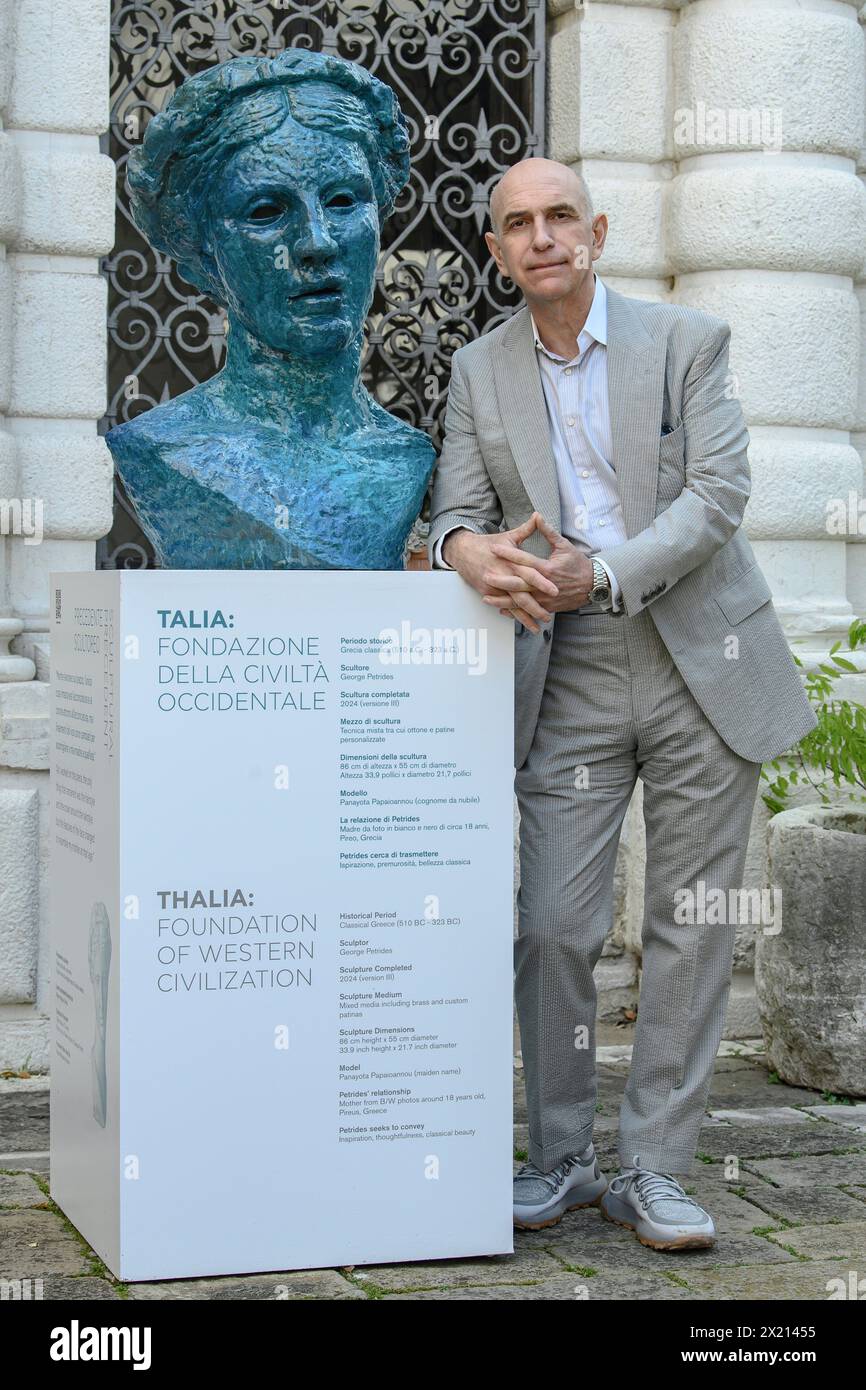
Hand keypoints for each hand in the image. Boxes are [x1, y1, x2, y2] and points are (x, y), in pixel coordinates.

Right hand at [442, 515, 559, 633]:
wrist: (463, 551)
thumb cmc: (488, 544)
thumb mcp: (508, 536)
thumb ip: (526, 530)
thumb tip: (538, 517)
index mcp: (510, 560)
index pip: (529, 573)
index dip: (542, 582)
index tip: (555, 590)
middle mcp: (502, 574)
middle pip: (522, 593)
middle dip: (536, 605)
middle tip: (549, 615)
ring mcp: (494, 585)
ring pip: (513, 604)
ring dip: (527, 615)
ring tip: (540, 624)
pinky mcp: (487, 592)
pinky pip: (503, 606)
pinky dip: (514, 615)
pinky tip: (524, 623)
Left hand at [484, 512, 593, 615]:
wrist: (593, 585)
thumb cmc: (578, 564)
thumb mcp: (564, 545)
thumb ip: (547, 531)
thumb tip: (536, 515)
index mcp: (547, 568)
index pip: (524, 560)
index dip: (508, 553)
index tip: (494, 548)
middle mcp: (544, 585)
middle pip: (518, 583)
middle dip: (500, 580)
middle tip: (485, 576)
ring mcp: (545, 598)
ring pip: (521, 601)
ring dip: (503, 600)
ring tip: (486, 598)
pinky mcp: (547, 607)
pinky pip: (528, 610)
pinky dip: (515, 611)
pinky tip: (501, 610)